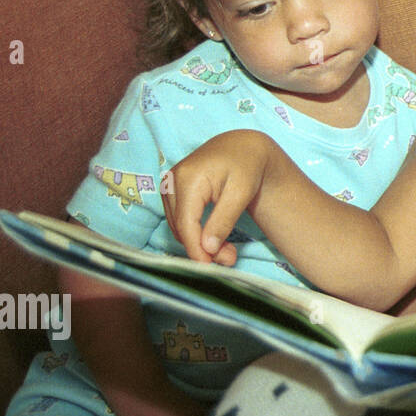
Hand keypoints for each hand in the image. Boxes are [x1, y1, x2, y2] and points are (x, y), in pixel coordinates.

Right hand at [162, 129, 274, 265]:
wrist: (244, 147)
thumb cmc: (246, 166)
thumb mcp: (241, 192)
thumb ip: (224, 220)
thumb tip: (208, 250)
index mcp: (188, 178)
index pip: (186, 224)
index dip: (195, 249)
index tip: (209, 268)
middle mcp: (171, 181)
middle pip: (181, 228)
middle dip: (202, 249)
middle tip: (230, 259)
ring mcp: (169, 186)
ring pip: (178, 227)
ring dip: (199, 243)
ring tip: (228, 250)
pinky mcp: (172, 191)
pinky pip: (180, 220)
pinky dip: (196, 233)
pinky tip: (216, 239)